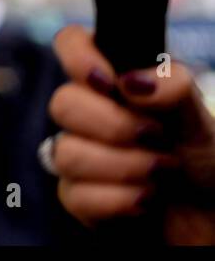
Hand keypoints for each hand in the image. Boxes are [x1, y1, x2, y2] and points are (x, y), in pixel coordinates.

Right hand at [48, 24, 214, 243]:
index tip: (107, 80)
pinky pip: (76, 195)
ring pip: (66, 153)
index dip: (78, 56)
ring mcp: (79, 154)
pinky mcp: (78, 197)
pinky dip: (120, 200)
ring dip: (124, 167)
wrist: (212, 216)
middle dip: (114, 126)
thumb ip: (173, 88)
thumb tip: (130, 81)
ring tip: (161, 173)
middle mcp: (90, 113)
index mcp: (115, 82)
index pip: (72, 44)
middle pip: (61, 103)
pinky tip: (145, 201)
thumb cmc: (206, 162)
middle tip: (156, 137)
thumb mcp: (200, 120)